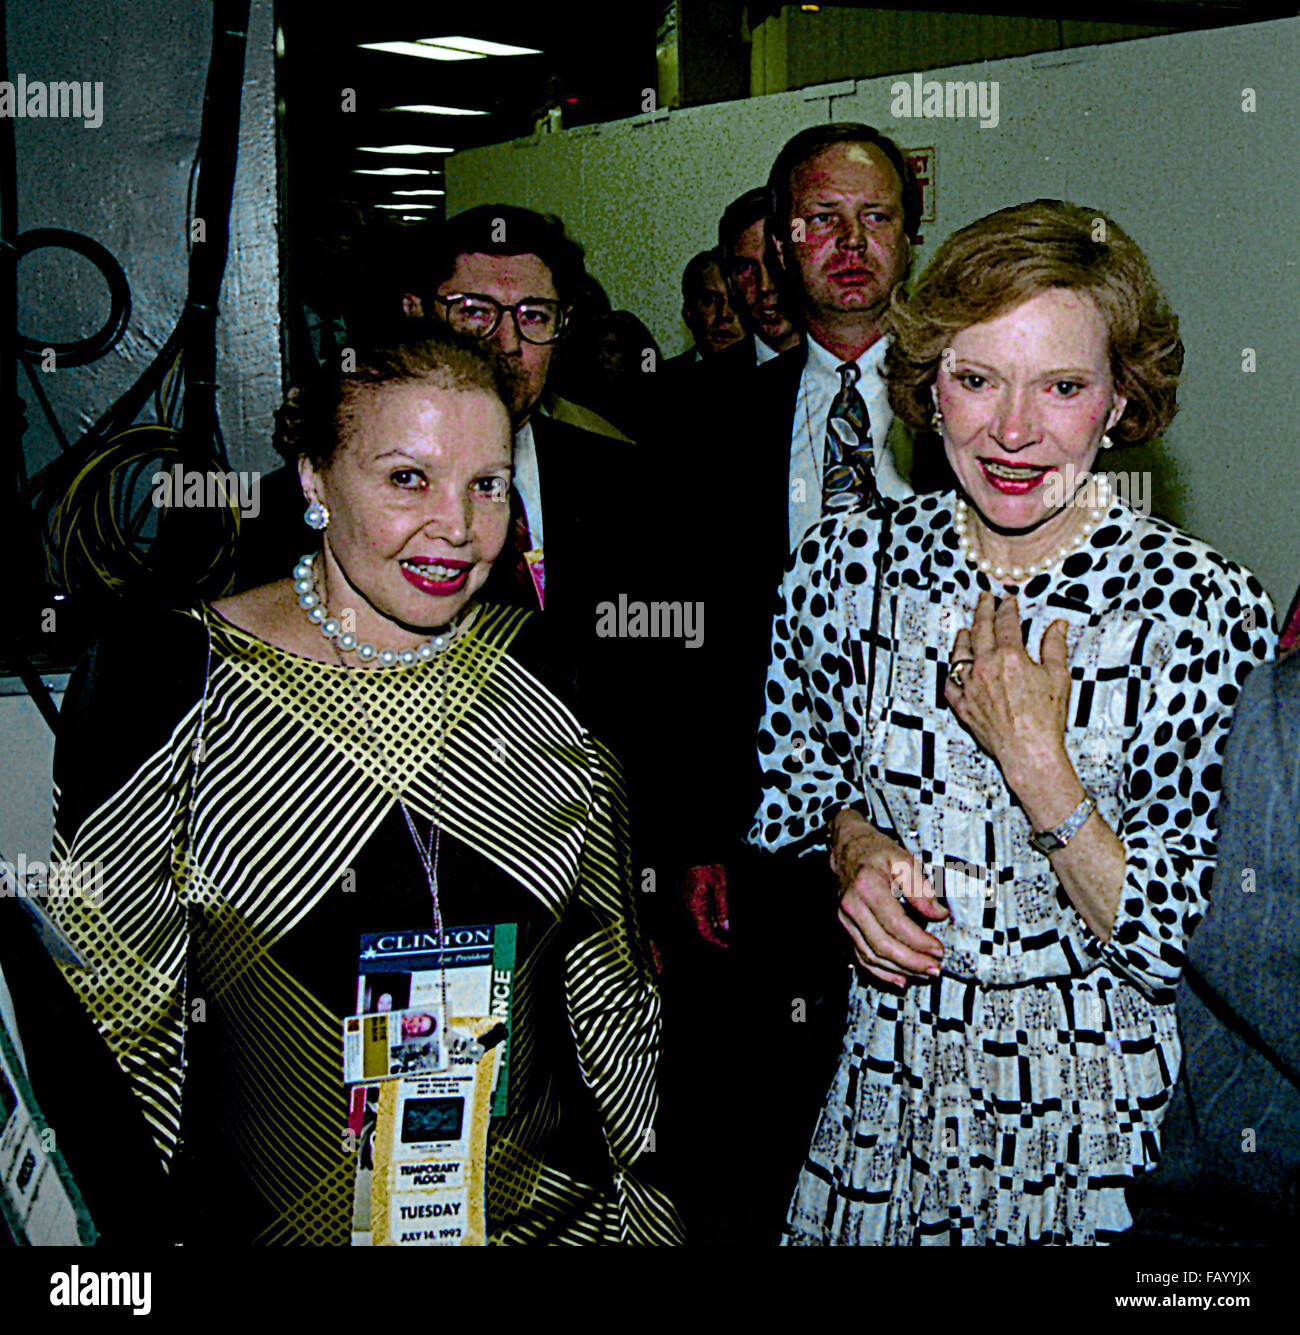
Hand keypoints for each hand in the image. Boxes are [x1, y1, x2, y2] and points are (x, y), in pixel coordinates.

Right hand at [681, 865, 728, 948]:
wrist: (696, 848)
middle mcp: (688, 904)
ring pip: (700, 918)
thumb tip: (725, 927)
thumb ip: (722, 907)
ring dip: (713, 924)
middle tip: (729, 940)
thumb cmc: (707, 863)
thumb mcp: (720, 885)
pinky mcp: (689, 891)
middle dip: (716, 935)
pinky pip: (698, 908)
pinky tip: (718, 914)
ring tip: (727, 930)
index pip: (704, 931)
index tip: (728, 946)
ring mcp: (688, 897)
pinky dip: (709, 914)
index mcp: (695, 905)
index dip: (716, 941)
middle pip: (701, 926)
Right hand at [829, 809, 946, 988]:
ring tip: (925, 974)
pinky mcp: (846, 929)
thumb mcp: (904, 860)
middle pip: (882, 944)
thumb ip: (921, 888)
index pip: (895, 923)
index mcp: (867, 886)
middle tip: (936, 967)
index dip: (918, 941)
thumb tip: (939, 915)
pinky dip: (881, 973)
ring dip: (900, 970)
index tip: (939, 949)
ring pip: (872, 955)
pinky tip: (901, 979)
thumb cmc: (878, 853)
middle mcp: (852, 906)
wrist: (848, 850)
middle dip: (912, 961)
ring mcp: (846, 920)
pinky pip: (861, 958)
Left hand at [944, 593, 1071, 786]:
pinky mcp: (962, 705)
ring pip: (959, 655)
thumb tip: (1057, 625)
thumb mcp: (1058, 676)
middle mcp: (985, 667)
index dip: (1007, 608)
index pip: (1006, 623)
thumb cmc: (1046, 718)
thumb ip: (1055, 647)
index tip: (1008, 600)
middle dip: (982, 611)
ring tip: (965, 630)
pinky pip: (950, 684)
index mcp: (1009, 656)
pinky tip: (954, 669)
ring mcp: (970, 686)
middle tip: (984, 598)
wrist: (1029, 751)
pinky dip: (952, 674)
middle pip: (980, 631)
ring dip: (962, 639)